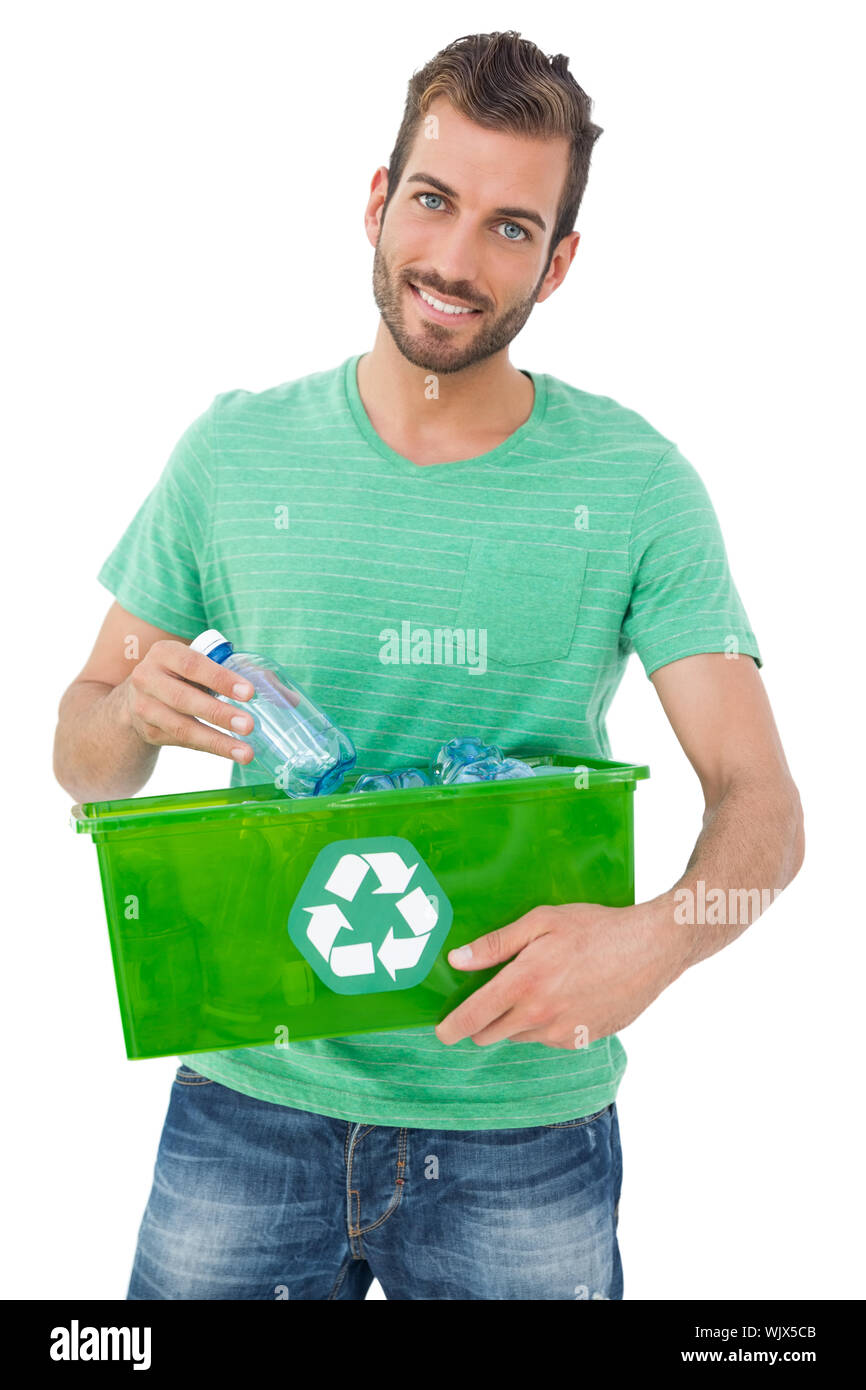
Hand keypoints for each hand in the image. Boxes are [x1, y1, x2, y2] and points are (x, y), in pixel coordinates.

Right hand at [122, 639, 255, 763]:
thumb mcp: (196, 663)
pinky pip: (183, 742)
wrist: (137, 697)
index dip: (221, 679)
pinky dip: (210, 747)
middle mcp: (147, 678)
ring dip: (217, 741)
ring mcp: (144, 707)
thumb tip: (287, 696)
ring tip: (246, 751)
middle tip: (249, 725)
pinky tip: (231, 752)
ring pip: (182, 727)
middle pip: (185, 699)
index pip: (194, 665)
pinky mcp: (149, 732)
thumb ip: (233, 671)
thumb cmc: (182, 675)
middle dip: (219, 713)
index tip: (249, 692)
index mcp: (164, 653)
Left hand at [433, 901, 681, 1049]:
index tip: (441, 1031)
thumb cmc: (596, 928)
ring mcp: (563, 1033)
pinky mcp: (583, 1041)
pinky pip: (549, 1038)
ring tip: (539, 986)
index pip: (473, 1017)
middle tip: (492, 996)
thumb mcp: (542, 921)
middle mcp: (540, 1015)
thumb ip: (496, 944)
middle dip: (482, 1021)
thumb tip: (457, 960)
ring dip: (517, 1021)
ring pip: (520, 1037)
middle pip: (490, 1035)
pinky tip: (564, 996)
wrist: (651, 948)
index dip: (451, 1027)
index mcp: (524, 983)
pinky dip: (546, 1024)